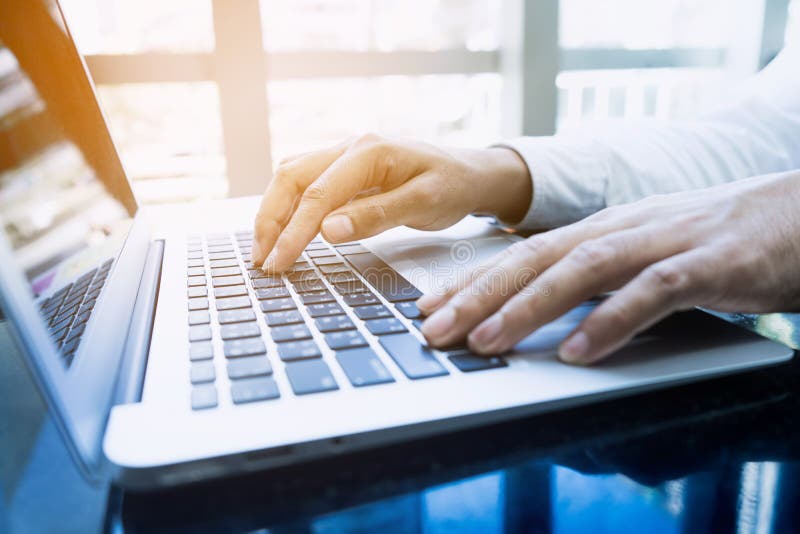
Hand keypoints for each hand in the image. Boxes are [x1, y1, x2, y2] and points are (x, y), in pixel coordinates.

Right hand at [252, 134, 530, 271]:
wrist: (471, 174)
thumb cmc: (453, 186)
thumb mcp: (423, 204)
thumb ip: (375, 216)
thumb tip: (326, 231)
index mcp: (369, 151)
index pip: (318, 194)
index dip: (293, 232)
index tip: (278, 264)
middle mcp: (350, 147)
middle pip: (290, 178)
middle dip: (269, 220)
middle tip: (261, 261)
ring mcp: (345, 156)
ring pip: (292, 179)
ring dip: (274, 213)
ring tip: (265, 251)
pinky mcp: (345, 171)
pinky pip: (306, 185)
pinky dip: (290, 209)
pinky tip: (285, 233)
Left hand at [417, 170, 799, 364]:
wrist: (798, 212)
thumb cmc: (715, 240)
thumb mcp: (644, 254)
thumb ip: (598, 279)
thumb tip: (548, 317)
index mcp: (602, 227)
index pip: (523, 253)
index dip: (473, 280)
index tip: (430, 308)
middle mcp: (622, 227)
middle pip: (536, 258)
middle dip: (478, 296)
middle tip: (432, 331)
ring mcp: (663, 241)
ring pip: (581, 270)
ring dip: (527, 307)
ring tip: (485, 342)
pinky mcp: (708, 263)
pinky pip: (651, 292)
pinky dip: (611, 321)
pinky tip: (578, 351)